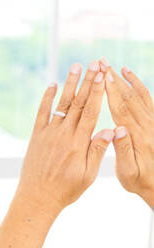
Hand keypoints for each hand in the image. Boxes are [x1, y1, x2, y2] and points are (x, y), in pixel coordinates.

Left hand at [16, 61, 110, 215]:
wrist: (36, 200)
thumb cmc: (65, 190)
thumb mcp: (88, 174)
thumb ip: (98, 151)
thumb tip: (110, 129)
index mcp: (78, 143)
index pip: (91, 111)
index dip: (97, 91)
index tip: (103, 75)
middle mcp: (63, 135)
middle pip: (78, 103)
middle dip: (87, 81)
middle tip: (95, 63)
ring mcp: (48, 135)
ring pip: (61, 105)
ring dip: (68, 84)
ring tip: (75, 66)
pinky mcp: (36, 138)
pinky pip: (41, 115)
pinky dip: (46, 99)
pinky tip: (51, 85)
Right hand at [104, 63, 153, 208]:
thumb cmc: (139, 180)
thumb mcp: (128, 172)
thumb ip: (123, 149)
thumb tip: (118, 130)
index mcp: (137, 136)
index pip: (121, 109)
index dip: (111, 92)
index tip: (102, 76)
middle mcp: (147, 125)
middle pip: (129, 97)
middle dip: (115, 79)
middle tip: (103, 64)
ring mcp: (152, 122)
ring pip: (139, 95)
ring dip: (127, 80)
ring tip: (115, 67)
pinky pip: (147, 99)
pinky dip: (139, 86)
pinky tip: (131, 78)